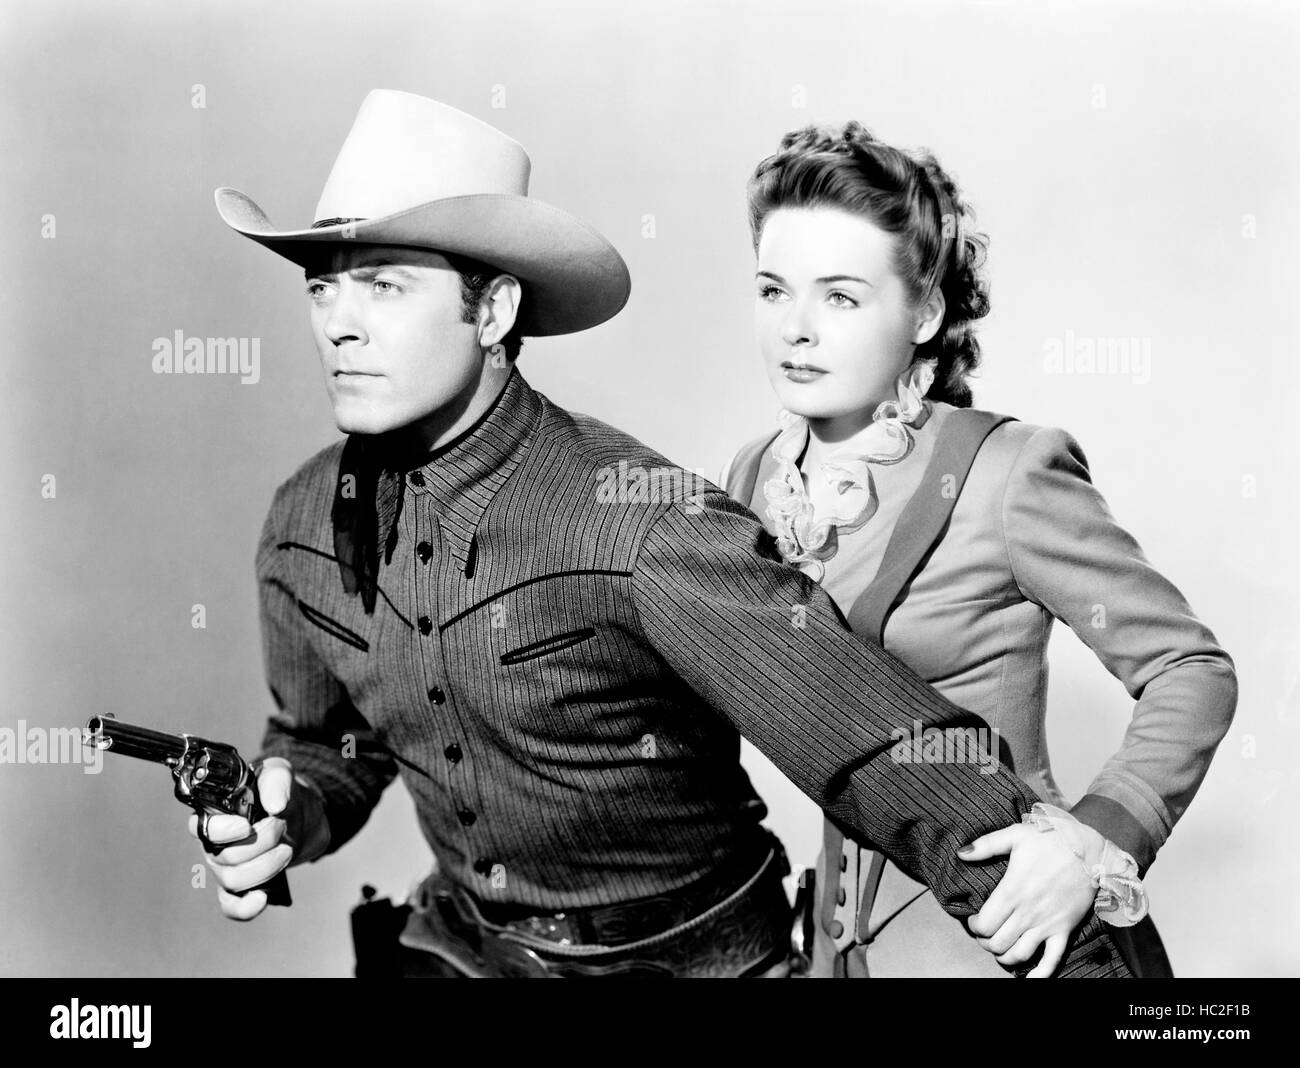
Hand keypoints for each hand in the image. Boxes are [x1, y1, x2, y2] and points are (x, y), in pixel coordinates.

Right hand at [186, 757, 327, 920]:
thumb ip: (277, 781)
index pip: (202, 828)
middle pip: (224, 857)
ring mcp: (228, 868)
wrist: (303, 814)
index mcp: (217, 814)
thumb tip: (275, 806)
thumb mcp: (282, 775)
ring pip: (232, 880)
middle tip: (282, 826)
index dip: (222, 831)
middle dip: (260, 844)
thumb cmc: (281, 791)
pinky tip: (262, 898)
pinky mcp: (245, 886)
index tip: (246, 825)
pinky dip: (244, 907)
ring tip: (287, 849)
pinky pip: (233, 906)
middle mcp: (216, 844)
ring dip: (264, 867)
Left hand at [959, 823, 1094, 977]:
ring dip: (1004, 956)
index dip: (974, 926)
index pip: (985, 923)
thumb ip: (986, 845)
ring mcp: (1047, 924)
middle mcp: (1028, 912)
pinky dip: (1040, 974)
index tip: (973, 920)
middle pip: (997, 942)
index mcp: (1013, 891)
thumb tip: (961, 853)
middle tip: (984, 935)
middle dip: (985, 942)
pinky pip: (1052, 960)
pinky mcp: (1064, 930)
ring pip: (1018, 954)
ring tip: (999, 949)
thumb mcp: (1016, 834)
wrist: (1090, 850)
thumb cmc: (1052, 840)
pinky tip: (1029, 979)